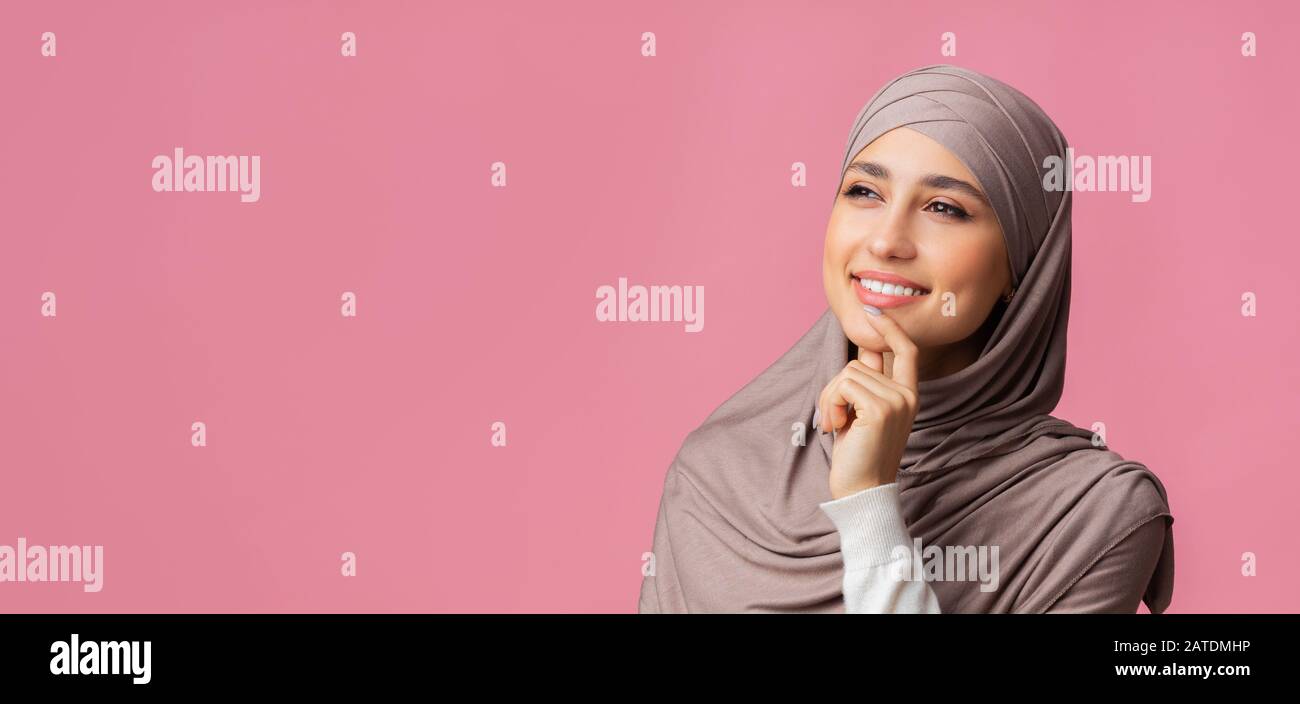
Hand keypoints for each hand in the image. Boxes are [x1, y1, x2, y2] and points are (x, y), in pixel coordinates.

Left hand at [817, 309, 919, 498]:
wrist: (861, 490)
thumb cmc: (859, 454)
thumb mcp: (865, 413)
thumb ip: (869, 383)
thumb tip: (866, 350)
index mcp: (908, 395)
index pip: (906, 351)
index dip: (890, 327)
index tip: (873, 309)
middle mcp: (907, 395)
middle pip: (859, 363)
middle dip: (835, 387)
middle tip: (833, 418)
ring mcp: (896, 401)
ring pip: (847, 373)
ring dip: (830, 398)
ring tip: (835, 424)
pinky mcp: (880, 409)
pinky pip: (843, 385)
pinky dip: (830, 404)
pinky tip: (835, 426)